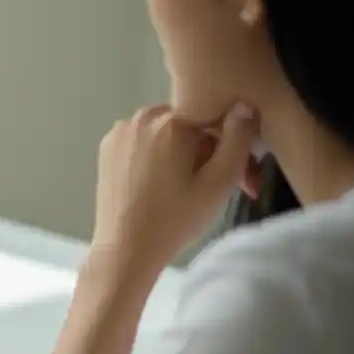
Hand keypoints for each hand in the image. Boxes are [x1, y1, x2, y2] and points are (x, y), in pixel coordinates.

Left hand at [91, 102, 257, 282]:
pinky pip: (144, 141)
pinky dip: (158, 156)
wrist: (125, 248)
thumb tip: (243, 105)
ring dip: (184, 154)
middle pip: (191, 127)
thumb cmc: (175, 218)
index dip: (235, 150)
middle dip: (209, 152)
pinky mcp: (107, 147)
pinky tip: (162, 185)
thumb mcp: (219, 182)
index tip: (246, 181)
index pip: (217, 122)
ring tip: (190, 189)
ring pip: (167, 133)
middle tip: (218, 188)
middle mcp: (142, 117)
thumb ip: (238, 140)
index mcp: (171, 121)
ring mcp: (120, 131)